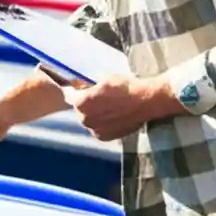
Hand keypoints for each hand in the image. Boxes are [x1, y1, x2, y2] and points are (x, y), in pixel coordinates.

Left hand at [65, 76, 179, 141]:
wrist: (146, 101)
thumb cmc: (125, 86)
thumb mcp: (103, 78)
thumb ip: (88, 84)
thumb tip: (81, 86)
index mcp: (81, 103)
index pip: (69, 95)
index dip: (72, 90)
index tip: (73, 87)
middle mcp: (84, 119)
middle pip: (79, 109)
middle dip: (85, 103)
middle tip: (95, 97)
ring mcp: (94, 129)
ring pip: (88, 120)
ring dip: (93, 114)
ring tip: (106, 106)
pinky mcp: (105, 137)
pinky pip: (97, 128)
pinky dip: (101, 123)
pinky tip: (112, 115)